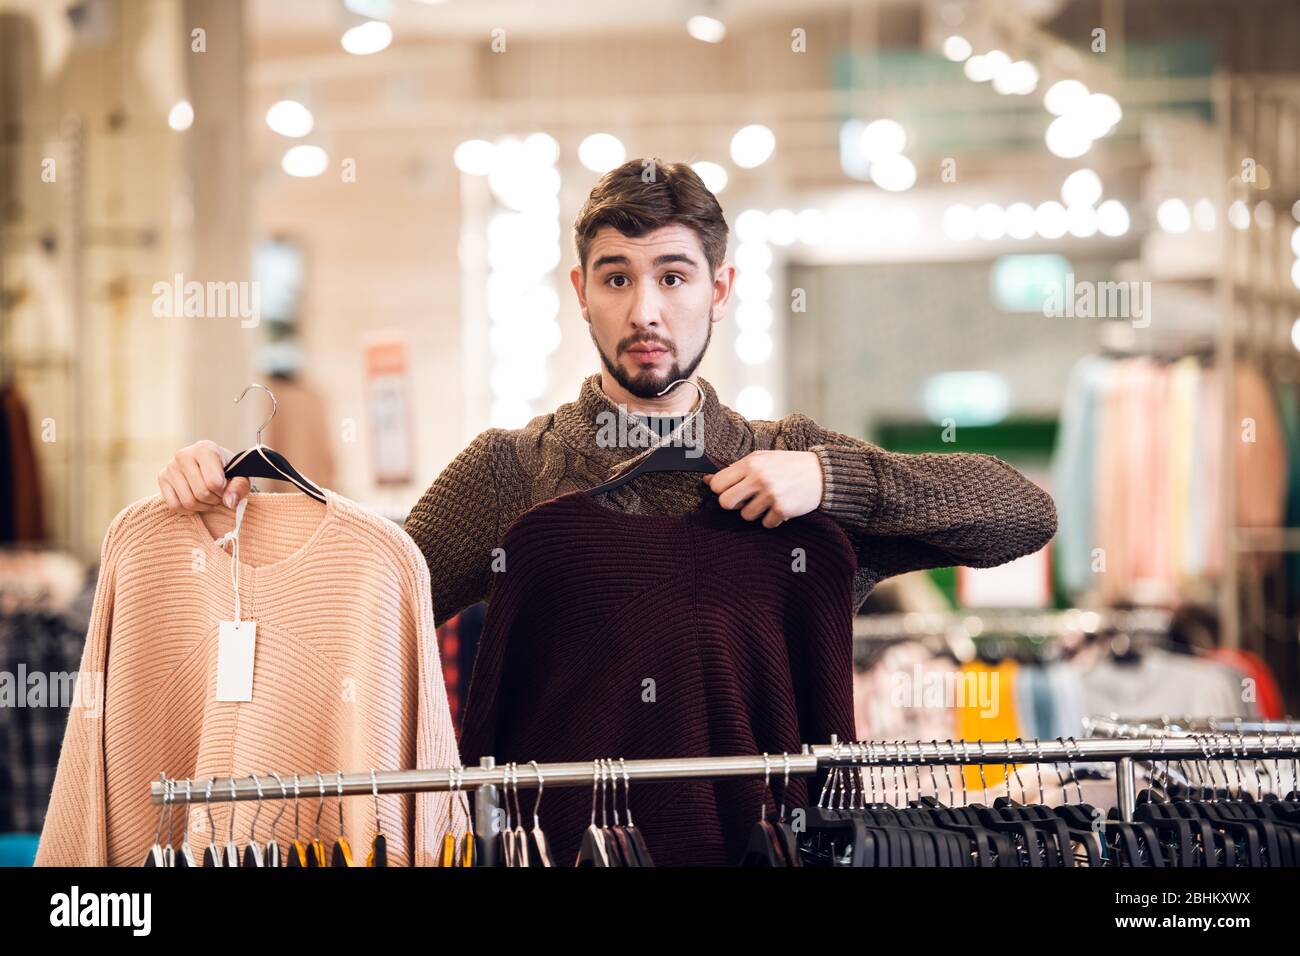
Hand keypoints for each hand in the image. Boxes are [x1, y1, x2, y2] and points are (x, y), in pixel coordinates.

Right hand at [157, 440, 250, 513]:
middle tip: (218, 495)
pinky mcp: (161, 478)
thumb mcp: (241, 476)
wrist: (212, 466)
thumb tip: (229, 502)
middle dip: (214, 500)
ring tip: (208, 497)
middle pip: (201, 493)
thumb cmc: (228, 471)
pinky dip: (187, 509)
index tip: (225, 486)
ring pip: (187, 502)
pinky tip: (195, 500)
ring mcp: (170, 466)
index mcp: (205, 449)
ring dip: (202, 506)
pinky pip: (174, 505)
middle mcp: (183, 454)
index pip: (214, 482)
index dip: (223, 491)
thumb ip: (240, 487)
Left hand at [707, 450, 823, 527]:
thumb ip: (736, 469)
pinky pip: (766, 523)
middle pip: (726, 503)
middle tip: (746, 499)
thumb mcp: (761, 459)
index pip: (718, 484)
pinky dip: (772, 518)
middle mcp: (759, 478)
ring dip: (756, 512)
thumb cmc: (788, 465)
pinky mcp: (783, 509)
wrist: (821, 473)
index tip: (730, 490)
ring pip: (746, 516)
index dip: (721, 490)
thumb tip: (707, 480)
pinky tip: (780, 506)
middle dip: (734, 504)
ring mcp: (771, 495)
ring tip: (768, 500)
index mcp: (751, 463)